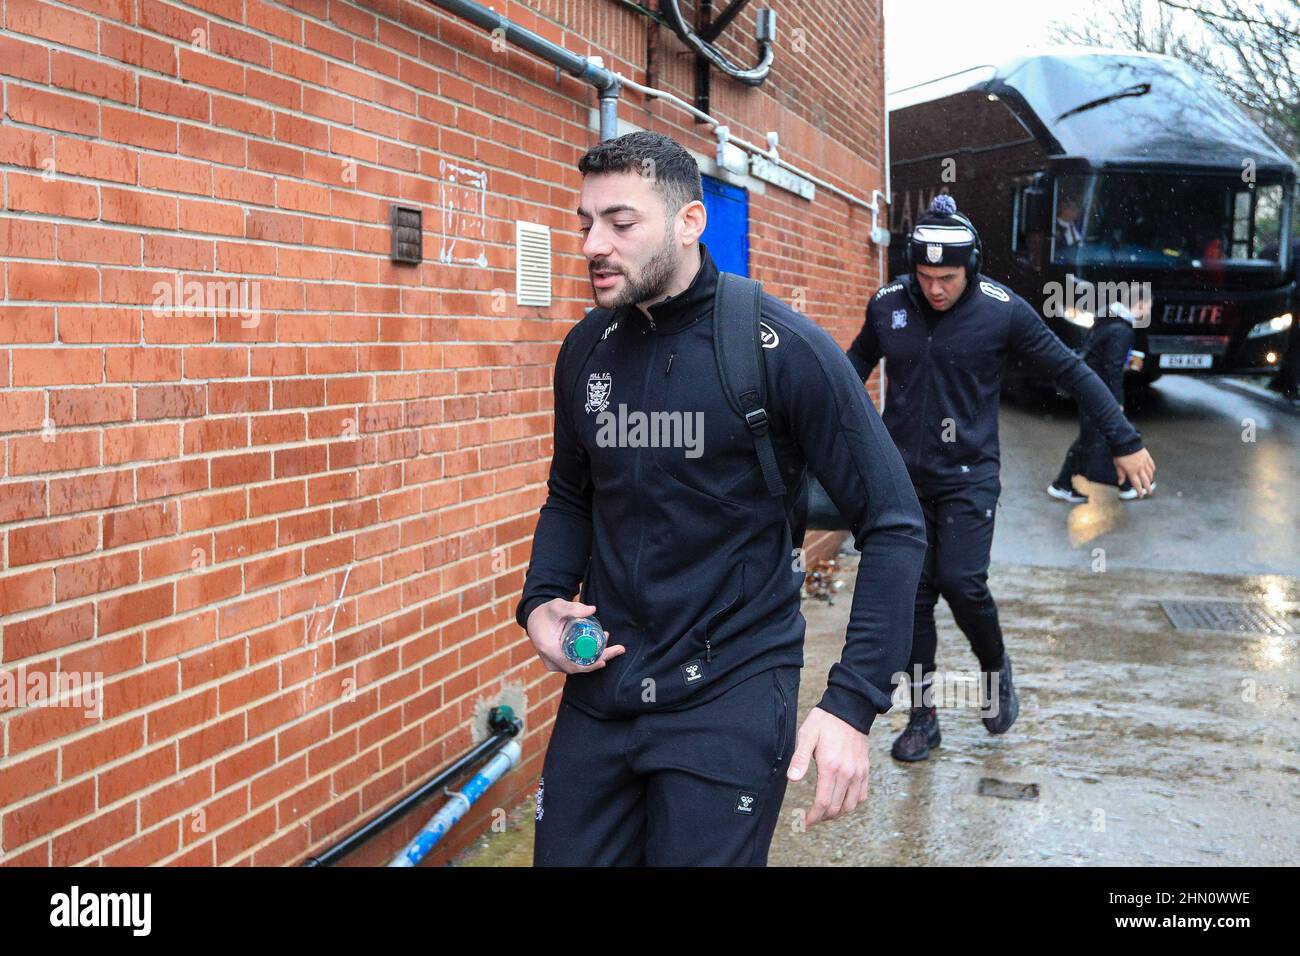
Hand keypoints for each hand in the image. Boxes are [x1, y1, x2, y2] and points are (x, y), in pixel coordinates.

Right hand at [525, 598, 624, 673]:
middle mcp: (550, 661)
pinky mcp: (556, 662)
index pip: (572, 665)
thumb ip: (573, 607)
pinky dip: (587, 659)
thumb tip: (592, 609)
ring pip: (577, 667)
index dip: (590, 665)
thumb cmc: (546, 611)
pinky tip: (600, 649)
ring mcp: (553, 663)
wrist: (533, 618)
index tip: (604, 660)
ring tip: (610, 644)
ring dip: (595, 658)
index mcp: (549, 650)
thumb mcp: (558, 606)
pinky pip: (574, 664)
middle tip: (617, 649)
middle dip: (599, 660)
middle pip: (578, 667)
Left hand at [786, 706, 869, 826]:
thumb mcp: (807, 735)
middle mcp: (847, 773)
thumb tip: (792, 779)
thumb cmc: (825, 722)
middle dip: (822, 817)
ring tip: (825, 812)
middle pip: (836, 808)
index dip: (813, 817)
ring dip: (837, 813)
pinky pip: (861, 795)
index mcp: (830, 766)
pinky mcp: (865, 770)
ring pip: (850, 805)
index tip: (805, 822)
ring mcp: (858, 772)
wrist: (849, 709)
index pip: (823, 802)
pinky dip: (852, 804)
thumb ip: (800, 759)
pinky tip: (841, 801)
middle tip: (811, 818)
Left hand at [1114, 447, 1155, 494]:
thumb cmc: (1120, 453)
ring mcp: (1144, 462)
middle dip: (1148, 488)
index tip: (1140, 495)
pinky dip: (1152, 470)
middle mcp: (1140, 468)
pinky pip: (1152, 465)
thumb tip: (1120, 483)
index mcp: (1132, 471)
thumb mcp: (1118, 465)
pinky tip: (1152, 472)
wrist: (1126, 442)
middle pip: (1146, 480)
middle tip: (1149, 492)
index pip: (1136, 484)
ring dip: (1151, 479)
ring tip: (1150, 483)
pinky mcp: (1147, 457)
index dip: (1139, 491)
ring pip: (1150, 473)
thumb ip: (1120, 475)